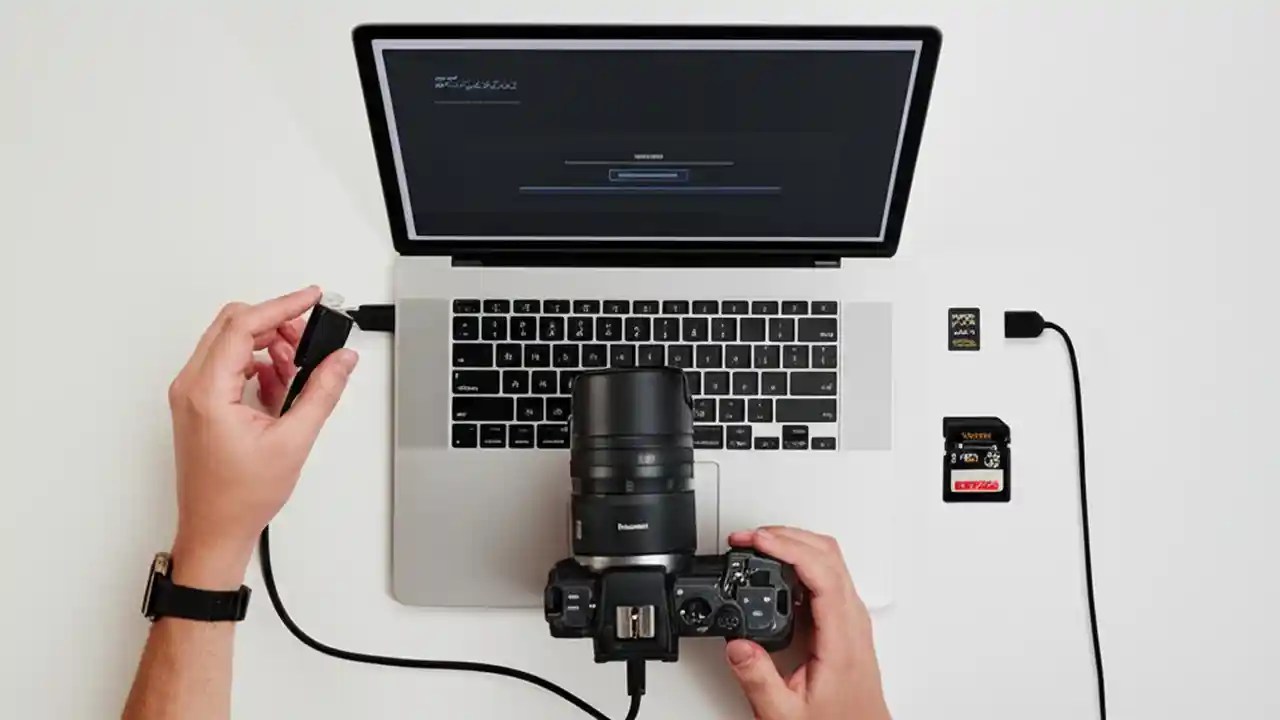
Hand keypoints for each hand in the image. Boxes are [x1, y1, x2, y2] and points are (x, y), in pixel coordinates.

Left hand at [166, 287, 357, 588]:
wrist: (214, 530)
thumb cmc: (239, 497)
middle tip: (309, 339)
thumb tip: (341, 360)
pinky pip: (227, 364)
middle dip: (276, 325)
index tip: (312, 298)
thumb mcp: (294, 440)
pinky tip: (280, 388)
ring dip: (267, 346)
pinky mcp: (198, 403)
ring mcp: (190, 394)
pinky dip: (256, 365)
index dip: (283, 306)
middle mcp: (191, 386)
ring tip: (296, 372)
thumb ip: (322, 392)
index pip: (243, 326)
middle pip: (233, 325)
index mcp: (207, 391)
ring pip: (230, 343)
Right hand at [724, 527, 889, 719]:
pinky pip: (828, 576)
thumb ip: (758, 679)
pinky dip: (801, 560)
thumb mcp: (786, 714)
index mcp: (842, 640)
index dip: (789, 547)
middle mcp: (853, 622)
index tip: (758, 540)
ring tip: (758, 546)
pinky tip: (778, 567)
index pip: (823, 574)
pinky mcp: (845, 622)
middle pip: (828, 554)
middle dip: (786, 536)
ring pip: (830, 560)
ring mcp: (852, 619)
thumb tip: (736, 644)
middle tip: (749, 538)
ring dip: (794, 544)